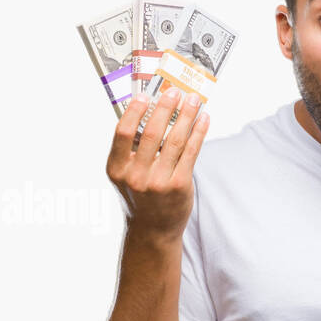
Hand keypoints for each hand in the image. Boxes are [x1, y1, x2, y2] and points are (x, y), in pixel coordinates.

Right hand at [105, 86, 209, 242]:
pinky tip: (203, 120)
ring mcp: (158, 181)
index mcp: (117, 169)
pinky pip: (191, 152)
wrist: (153, 229)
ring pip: (175, 140)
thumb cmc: (140, 196)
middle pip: (152, 133)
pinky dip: (198, 133)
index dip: (134, 111)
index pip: (122, 133)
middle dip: (166, 108)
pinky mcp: (179, 185)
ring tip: (194, 100)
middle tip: (175, 91)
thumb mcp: (125, 174)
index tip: (145, 95)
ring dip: (187, 116)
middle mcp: (136, 175)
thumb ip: (132, 149)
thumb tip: (151, 112)